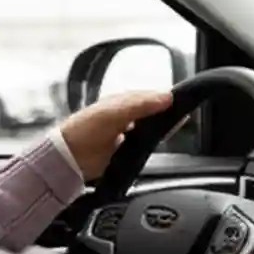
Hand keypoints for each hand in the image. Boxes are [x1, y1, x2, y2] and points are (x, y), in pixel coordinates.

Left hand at [59, 91, 173, 180]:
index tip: (184, 100)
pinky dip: (156, 139)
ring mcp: (125, 132)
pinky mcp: (125, 149)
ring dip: (162, 125)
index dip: (165, 97)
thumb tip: (168, 97)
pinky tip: (164, 139)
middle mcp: (124, 114)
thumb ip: (140, 105)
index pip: (149, 95)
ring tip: (179, 124)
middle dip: (166, 111)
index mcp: (120, 101)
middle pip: (152, 111)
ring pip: (151, 126)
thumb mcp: (114, 113)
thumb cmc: (86, 129)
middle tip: (184, 113)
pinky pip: (146, 142)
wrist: (68, 158)